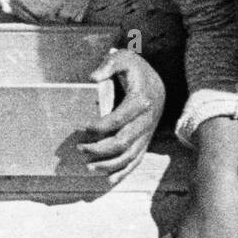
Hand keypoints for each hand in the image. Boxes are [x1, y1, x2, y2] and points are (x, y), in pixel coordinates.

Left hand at [78, 48, 165, 184]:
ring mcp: (147, 133)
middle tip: (79, 148)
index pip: (118, 120)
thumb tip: (92, 78)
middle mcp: (146, 120)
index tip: (83, 128)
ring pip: (129, 156)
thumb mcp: (124, 58)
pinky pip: (136, 161)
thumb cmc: (136, 70)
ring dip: (108, 165)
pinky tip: (108, 180)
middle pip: (122, 142)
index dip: (100, 127)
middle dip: (99, 149)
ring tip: (88, 167)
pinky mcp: (146, 141)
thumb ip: (109, 64)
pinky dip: (123, 172)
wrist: (157, 84)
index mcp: (141, 101)